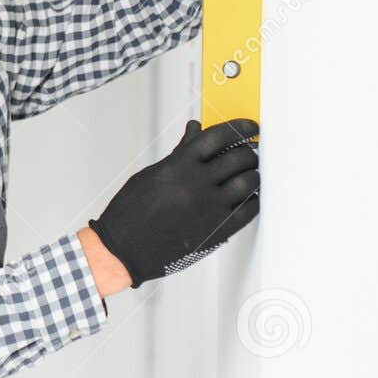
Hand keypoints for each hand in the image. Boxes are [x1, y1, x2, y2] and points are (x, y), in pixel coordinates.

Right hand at [87, 118, 259, 287]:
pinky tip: (250, 197)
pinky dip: (254, 199)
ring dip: (254, 174)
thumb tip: (195, 130)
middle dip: (250, 152)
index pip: (219, 136)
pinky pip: (248, 210)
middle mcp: (196, 184)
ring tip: (250, 174)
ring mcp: (208, 208)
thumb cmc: (130, 212)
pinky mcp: (216, 231)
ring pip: (249, 182)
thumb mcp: (151, 175)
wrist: (123, 250)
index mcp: (178, 165)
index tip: (251, 127)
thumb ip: (179, 153)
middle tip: (251, 153)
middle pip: (239, 157)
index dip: (240, 128)